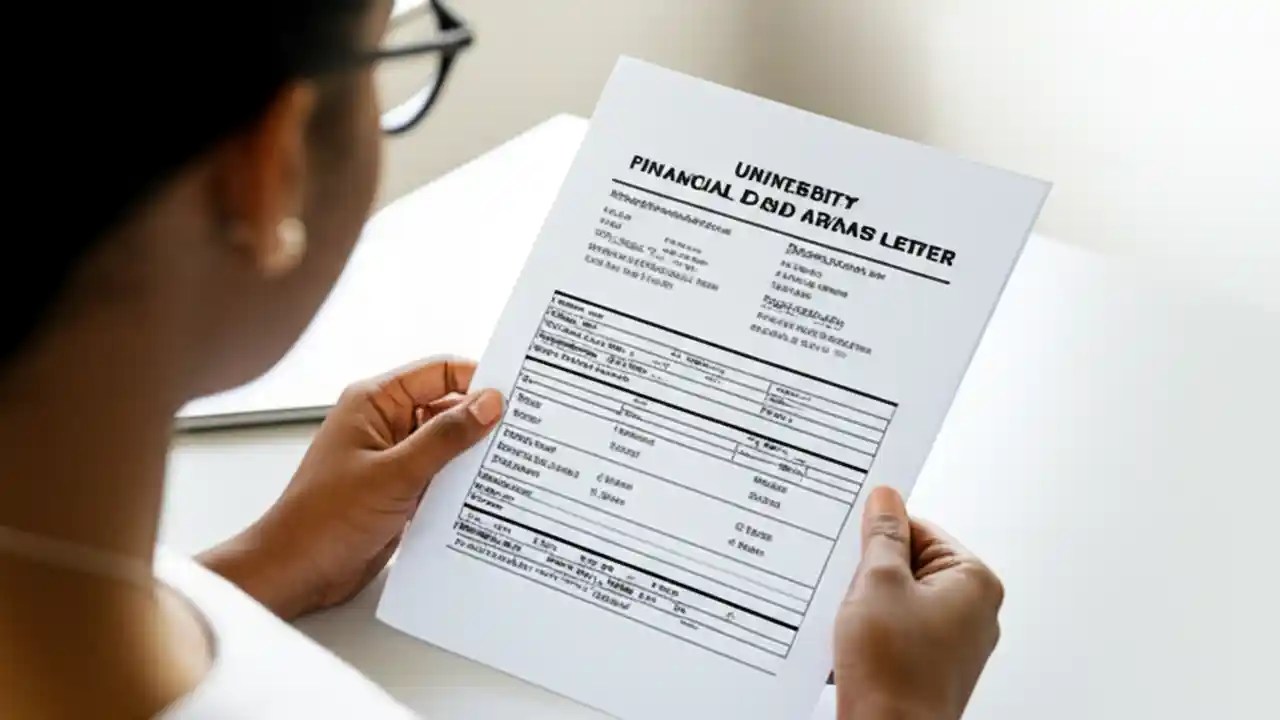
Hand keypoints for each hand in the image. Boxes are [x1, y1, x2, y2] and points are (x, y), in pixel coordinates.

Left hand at [200, 357, 503, 619]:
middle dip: (482, 420)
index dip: (477, 380)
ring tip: (513, 464)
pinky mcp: (400, 490)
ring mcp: (393, 458)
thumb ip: (445, 437)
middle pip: (447, 407)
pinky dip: (462, 483)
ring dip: (474, 456)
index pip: (438, 373)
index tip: (515, 395)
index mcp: (374, 402)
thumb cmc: (323, 519)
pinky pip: (441, 475)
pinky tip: (488, 494)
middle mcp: (384, 424)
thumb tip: (488, 403)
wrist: (296, 572)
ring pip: (447, 444)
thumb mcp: (394, 474)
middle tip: (524, 433)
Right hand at [834, 487, 1003, 719]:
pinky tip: (856, 645)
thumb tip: (887, 500)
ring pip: (899, 599)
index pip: (921, 530)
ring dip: (868, 604)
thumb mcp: (877, 583)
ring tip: (857, 625)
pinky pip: (897, 630)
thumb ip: (883, 535)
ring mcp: (953, 642)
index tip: (855, 547)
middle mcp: (973, 612)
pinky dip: (872, 631)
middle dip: (872, 574)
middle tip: (855, 591)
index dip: (880, 537)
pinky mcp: (931, 665)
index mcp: (974, 582)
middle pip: (911, 564)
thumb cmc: (894, 672)